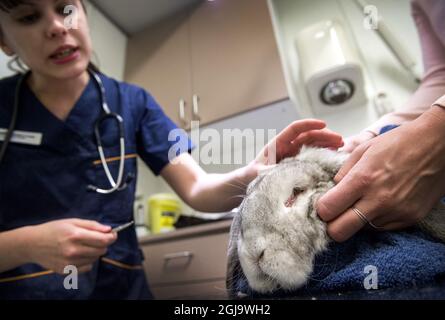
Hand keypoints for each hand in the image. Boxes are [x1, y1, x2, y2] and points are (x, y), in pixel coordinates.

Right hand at [27, 219, 116, 273]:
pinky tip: (78, 254)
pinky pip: (87, 267)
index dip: (112, 237)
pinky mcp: (66, 270)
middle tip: (96, 238)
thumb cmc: (54, 229)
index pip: (103, 240)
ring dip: (95, 252)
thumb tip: (109, 230)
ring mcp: (70, 262)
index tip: (113, 234)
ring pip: (95, 259)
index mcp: (76, 235)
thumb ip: (92, 225)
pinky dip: (87, 261)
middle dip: (103, 244)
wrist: (32, 244)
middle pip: (102, 250)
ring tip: (84, 245)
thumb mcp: (73, 221)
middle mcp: (73, 250)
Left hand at [249, 119, 343, 175]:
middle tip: (340, 140)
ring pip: (313, 144)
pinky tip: (333, 156)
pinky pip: (312, 156)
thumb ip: (269, 171)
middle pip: (308, 135)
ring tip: (340, 147)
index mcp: (277, 143)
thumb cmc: (249, 175)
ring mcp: (293, 154)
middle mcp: (287, 146)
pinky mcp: (297, 164)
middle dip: (325, 135)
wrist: (246, 183)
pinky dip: (323, 154)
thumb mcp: (257, 173)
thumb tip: (283, 171)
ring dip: (327, 143)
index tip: (324, 124)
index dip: (309, 124)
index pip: (295, 129)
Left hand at [317, 106, 444, 241]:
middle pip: (339, 232)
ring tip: (365, 200)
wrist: (437, 145)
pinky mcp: (410, 219)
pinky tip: (381, 202)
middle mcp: (378, 200)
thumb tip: (331, 191)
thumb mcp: (363, 150)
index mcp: (363, 179)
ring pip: (361, 231)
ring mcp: (396, 212)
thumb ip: (343, 173)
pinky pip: (381, 228)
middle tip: (336, 213)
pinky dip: (375, 219)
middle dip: (332, 225)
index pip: (327, 210)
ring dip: (357, 220)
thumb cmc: (398, 143)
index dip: (321, 209)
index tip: (325, 204)